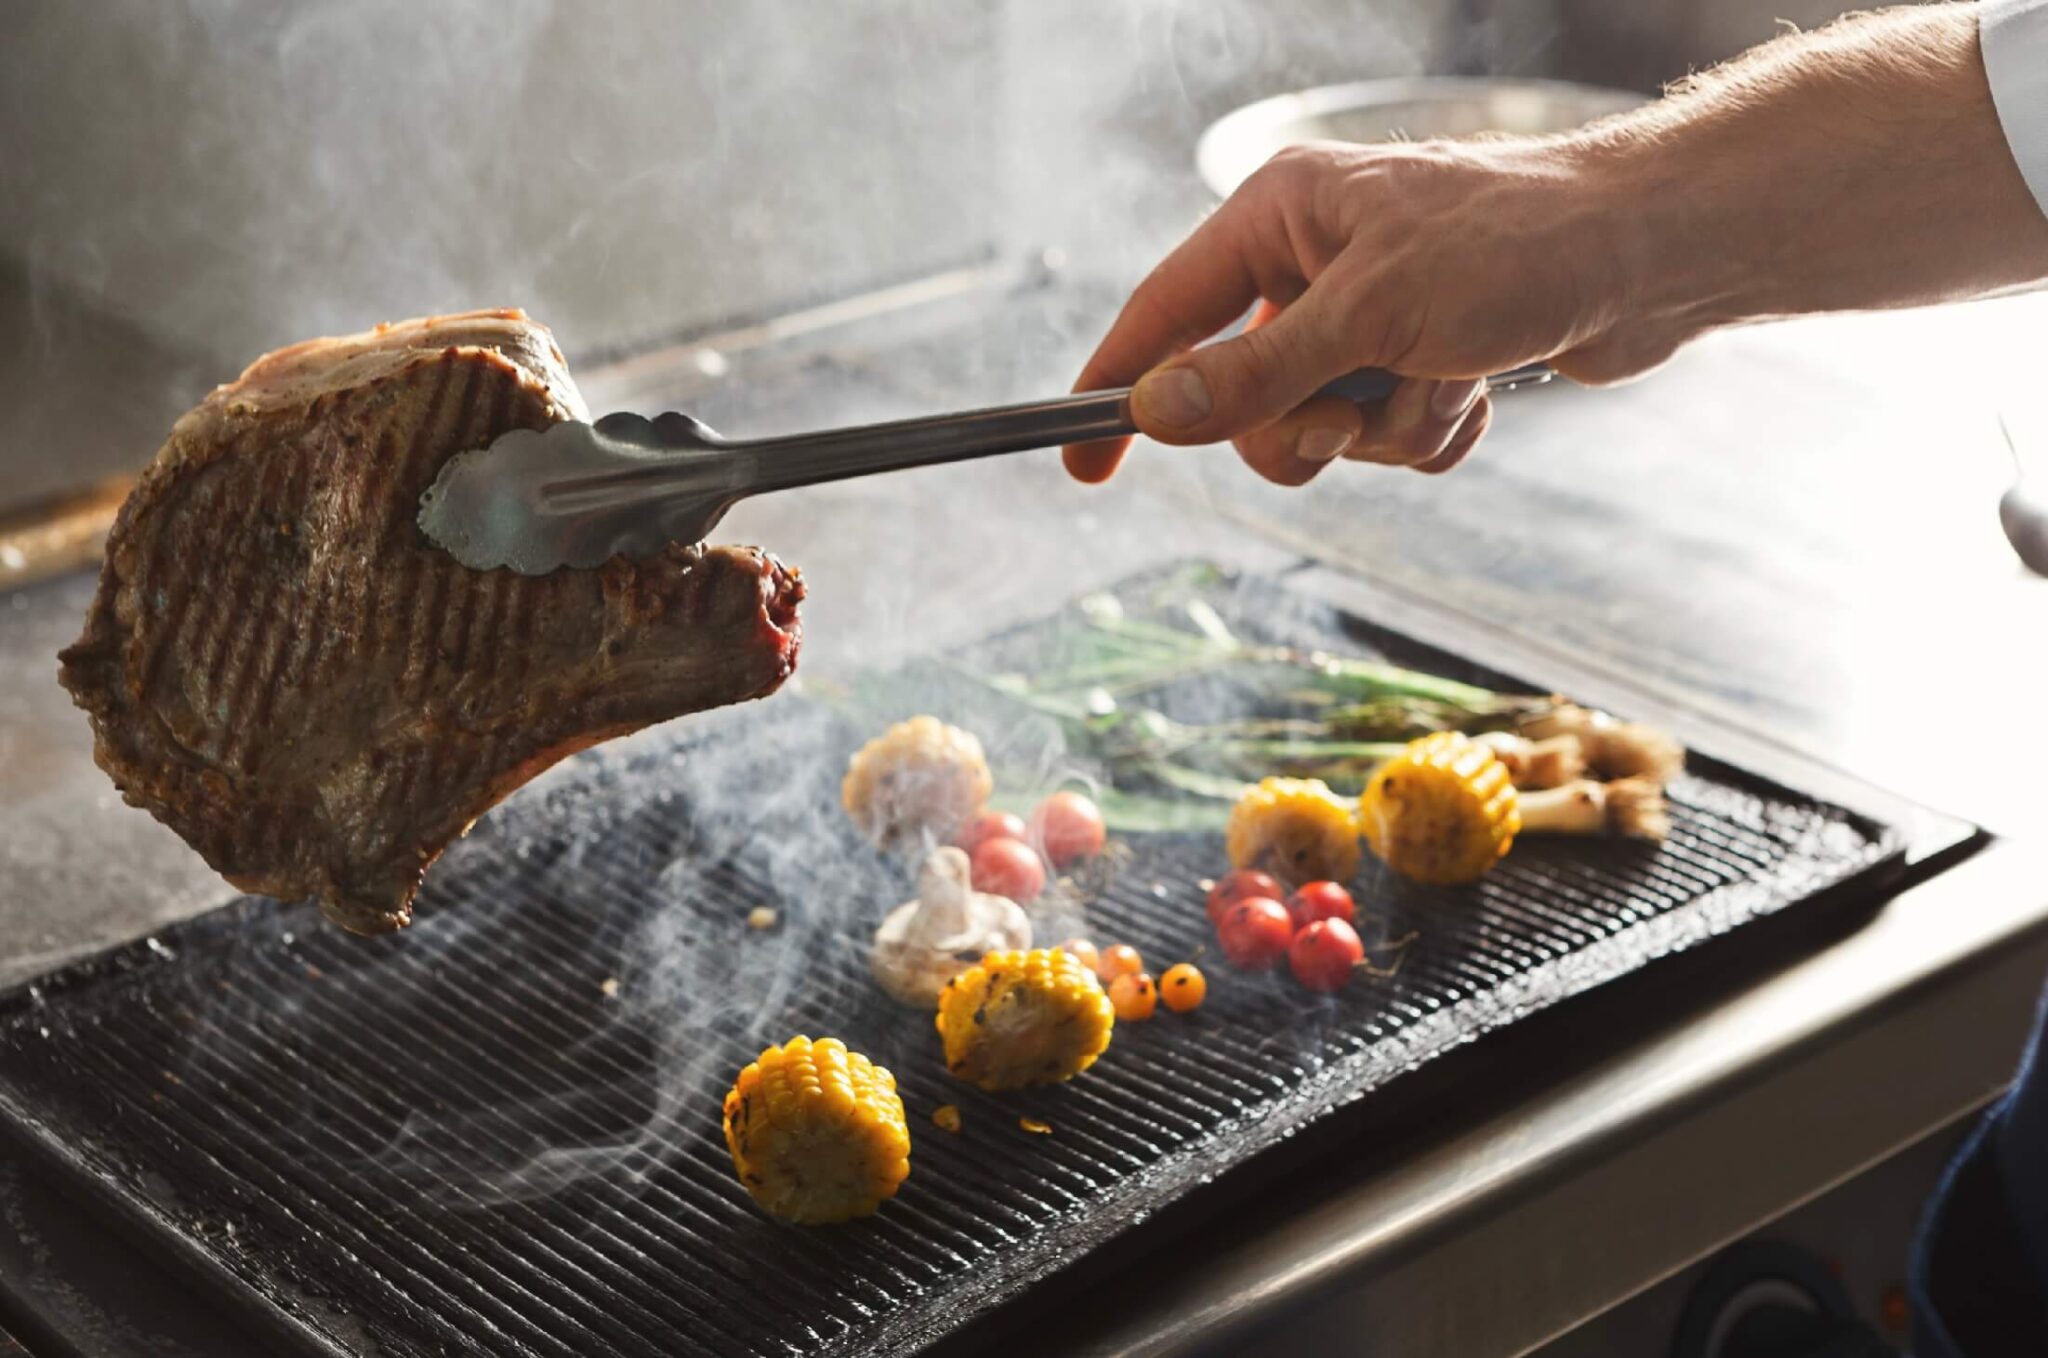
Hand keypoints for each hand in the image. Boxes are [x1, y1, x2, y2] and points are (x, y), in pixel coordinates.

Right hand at [1064, 137, 1677, 484]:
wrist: (1651, 258)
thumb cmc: (1515, 248)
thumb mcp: (1368, 317)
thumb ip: (1254, 374)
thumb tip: (1153, 415)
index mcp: (1276, 219)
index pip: (1162, 315)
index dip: (1117, 390)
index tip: (1082, 462)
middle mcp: (1311, 266)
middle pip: (1240, 398)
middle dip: (1305, 426)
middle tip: (1351, 416)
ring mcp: (1366, 318)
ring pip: (1320, 430)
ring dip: (1385, 427)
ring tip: (1447, 378)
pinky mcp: (1419, 361)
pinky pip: (1385, 441)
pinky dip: (1428, 433)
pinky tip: (1479, 387)